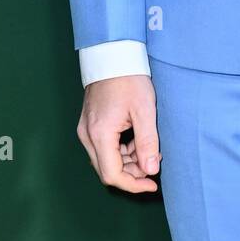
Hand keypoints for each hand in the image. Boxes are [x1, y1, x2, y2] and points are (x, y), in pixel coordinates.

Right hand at [77, 74, 160, 193]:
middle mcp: (87, 136)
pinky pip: (104, 147)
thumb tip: (151, 170)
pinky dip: (121, 151)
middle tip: (154, 165)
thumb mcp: (144, 110)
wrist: (112, 56)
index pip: (112, 175)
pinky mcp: (89, 125)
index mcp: (100, 134)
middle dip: (132, 174)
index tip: (153, 184)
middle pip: (107, 170)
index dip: (133, 184)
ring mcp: (86, 130)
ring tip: (149, 150)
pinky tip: (136, 141)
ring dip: (127, 162)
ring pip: (105, 160)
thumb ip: (147, 142)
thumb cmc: (129, 79)